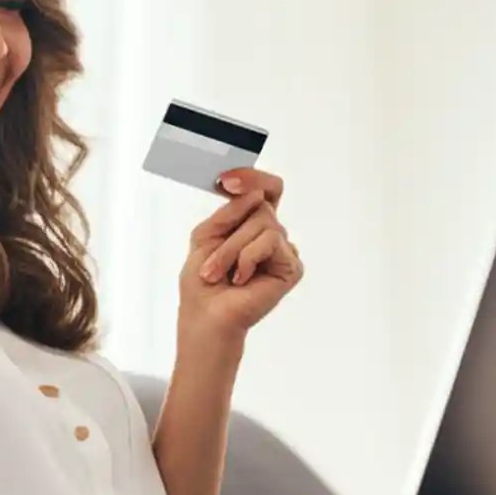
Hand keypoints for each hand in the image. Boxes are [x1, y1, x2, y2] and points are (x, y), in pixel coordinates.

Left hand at [178, 168, 303, 342]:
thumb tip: (256, 194)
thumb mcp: (206, 235)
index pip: (266, 188)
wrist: (207, 316)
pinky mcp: (292, 266)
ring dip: (233, 249)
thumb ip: (229, 210)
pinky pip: (271, 240)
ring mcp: (284, 249)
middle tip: (212, 264)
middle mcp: (271, 234)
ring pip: (264, 222)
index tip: (225, 181)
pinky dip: (248, 257)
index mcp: (251, 224)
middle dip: (230, 233)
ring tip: (222, 274)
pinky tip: (242, 279)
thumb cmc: (203, 282)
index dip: (252, 178)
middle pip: (261, 204)